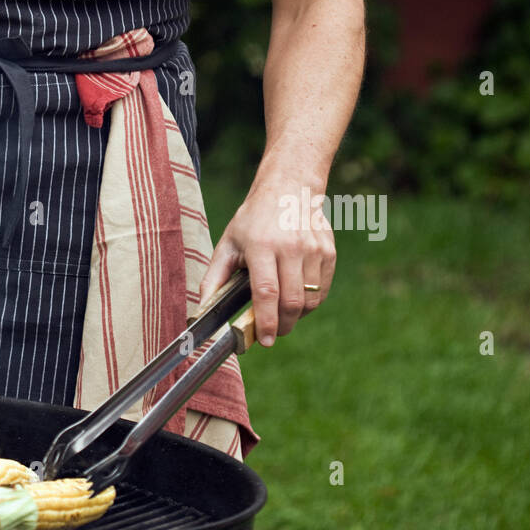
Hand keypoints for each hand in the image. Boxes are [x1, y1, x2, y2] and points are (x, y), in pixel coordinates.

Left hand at [196, 182, 335, 345]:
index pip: (267, 291)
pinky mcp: (328, 251)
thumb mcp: (228, 244)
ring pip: (309, 300)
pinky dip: (310, 302)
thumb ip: (214, 278)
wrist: (288, 189)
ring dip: (296, 316)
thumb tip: (200, 310)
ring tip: (282, 312)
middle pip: (292, 301)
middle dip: (282, 326)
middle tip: (272, 332)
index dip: (266, 321)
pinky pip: (321, 290)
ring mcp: (313, 249)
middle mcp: (290, 246)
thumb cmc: (253, 220)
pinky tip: (296, 296)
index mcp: (261, 245)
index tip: (264, 340)